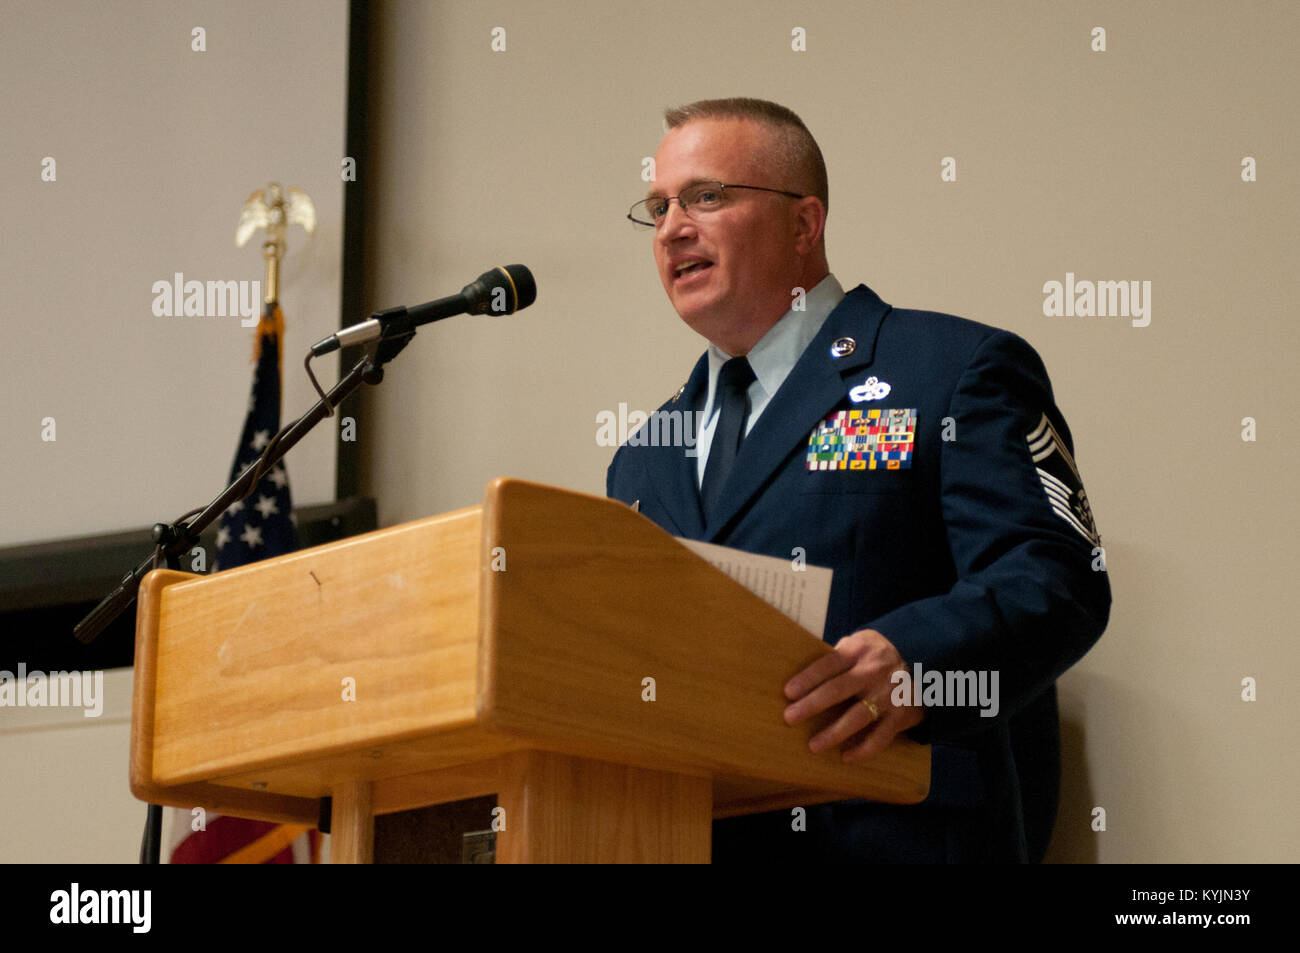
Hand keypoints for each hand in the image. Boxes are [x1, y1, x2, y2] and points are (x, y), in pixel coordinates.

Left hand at [783, 628, 923, 761]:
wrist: (923, 663)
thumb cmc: (875, 657)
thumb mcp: (860, 643)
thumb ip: (837, 655)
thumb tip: (801, 674)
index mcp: (860, 651)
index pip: (829, 663)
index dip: (808, 678)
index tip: (788, 692)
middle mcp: (874, 671)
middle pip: (839, 689)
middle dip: (812, 705)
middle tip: (789, 718)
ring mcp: (889, 694)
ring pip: (858, 716)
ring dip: (834, 733)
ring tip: (813, 746)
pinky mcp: (901, 715)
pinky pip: (880, 737)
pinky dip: (863, 749)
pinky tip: (846, 757)